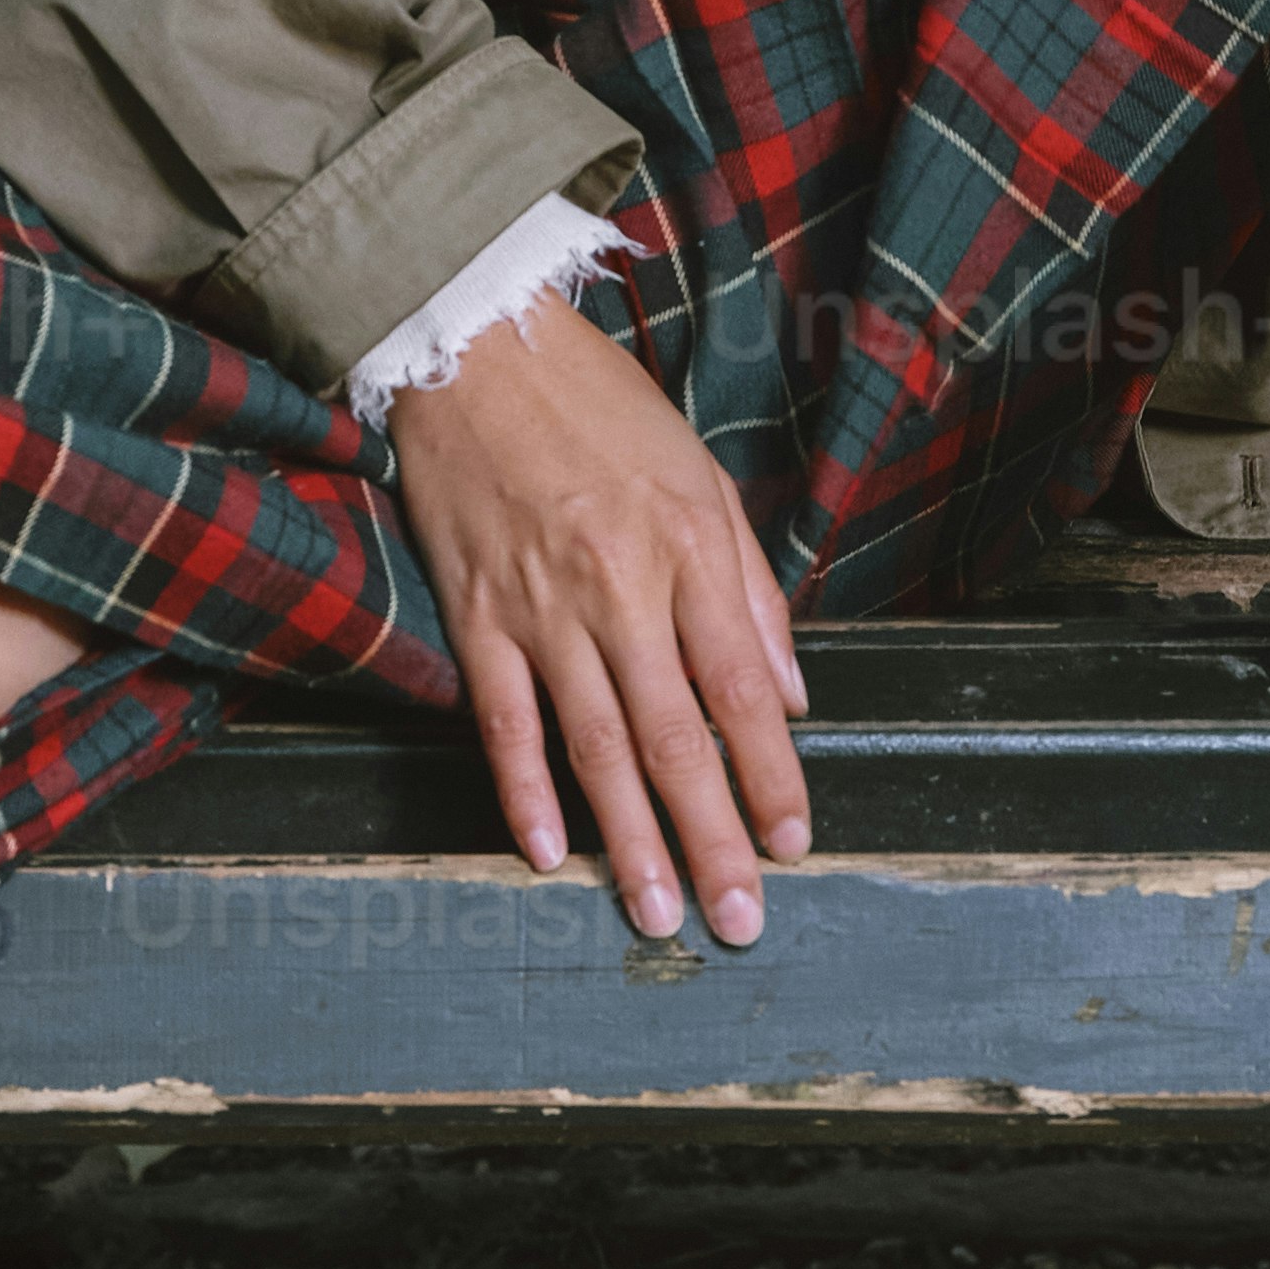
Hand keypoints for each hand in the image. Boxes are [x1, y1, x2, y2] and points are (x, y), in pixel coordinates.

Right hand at [379, 285, 813, 948]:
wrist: (480, 348)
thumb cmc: (600, 411)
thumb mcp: (703, 479)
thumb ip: (750, 593)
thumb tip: (791, 695)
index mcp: (688, 551)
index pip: (744, 689)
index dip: (771, 776)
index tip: (793, 845)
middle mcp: (621, 588)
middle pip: (676, 738)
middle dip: (712, 839)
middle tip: (737, 920)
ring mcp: (541, 607)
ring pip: (595, 747)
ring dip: (628, 840)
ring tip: (655, 914)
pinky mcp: (476, 613)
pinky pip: (503, 720)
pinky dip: (524, 790)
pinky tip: (549, 851)